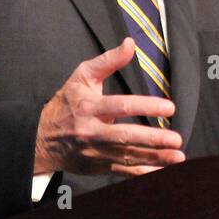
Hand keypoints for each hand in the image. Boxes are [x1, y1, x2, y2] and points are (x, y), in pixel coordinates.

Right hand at [35, 37, 184, 175]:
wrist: (41, 139)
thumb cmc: (65, 104)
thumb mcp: (82, 77)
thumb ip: (109, 60)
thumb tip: (130, 43)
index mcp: (89, 107)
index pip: (121, 106)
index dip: (146, 106)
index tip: (169, 107)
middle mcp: (92, 131)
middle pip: (126, 136)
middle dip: (153, 138)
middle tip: (176, 138)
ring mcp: (95, 151)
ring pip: (128, 156)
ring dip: (154, 158)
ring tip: (177, 156)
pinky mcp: (98, 166)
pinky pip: (123, 172)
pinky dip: (143, 174)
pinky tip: (162, 172)